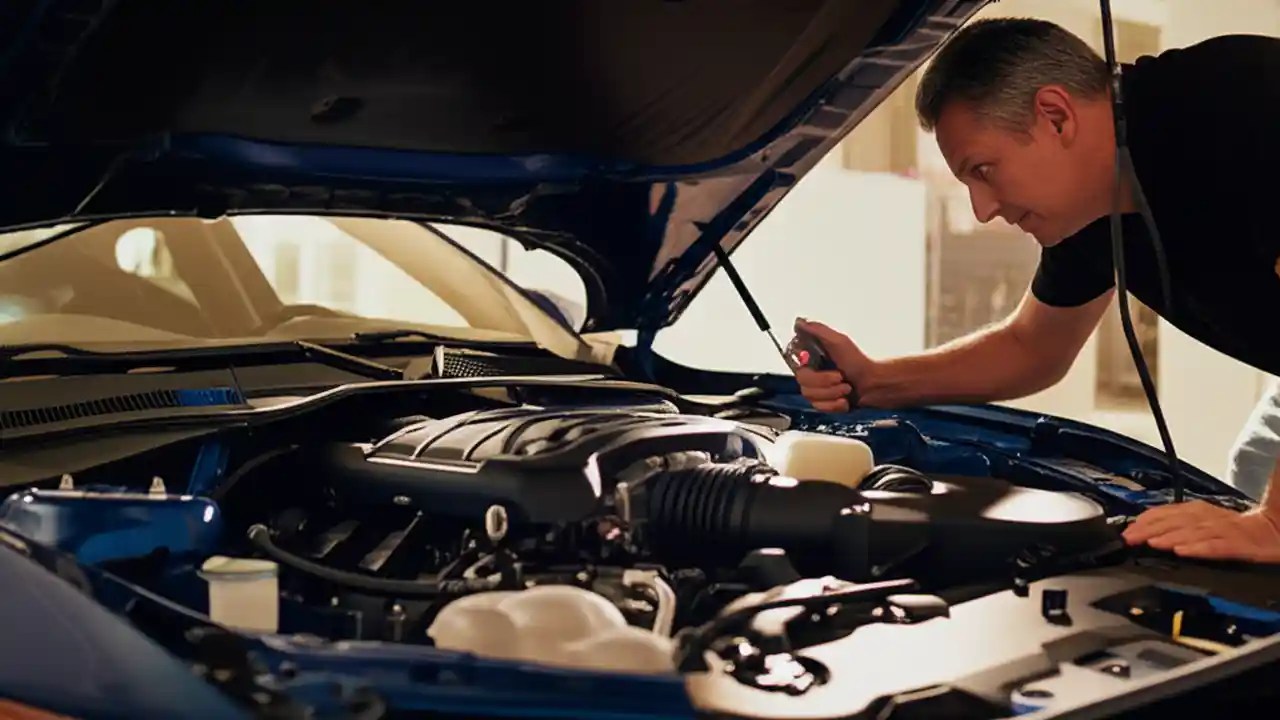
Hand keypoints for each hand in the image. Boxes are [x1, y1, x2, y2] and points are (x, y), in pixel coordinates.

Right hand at [792, 318, 874, 412]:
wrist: (874, 385)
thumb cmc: (859, 363)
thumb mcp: (839, 342)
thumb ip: (817, 331)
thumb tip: (799, 322)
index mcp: (812, 357)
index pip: (795, 363)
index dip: (807, 368)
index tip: (819, 364)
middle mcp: (812, 372)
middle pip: (803, 382)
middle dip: (824, 382)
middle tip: (840, 377)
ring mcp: (818, 389)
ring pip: (811, 396)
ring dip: (832, 393)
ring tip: (846, 388)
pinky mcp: (824, 403)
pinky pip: (820, 407)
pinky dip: (835, 404)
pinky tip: (844, 400)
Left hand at [1122, 500, 1279, 563]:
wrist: (1274, 529)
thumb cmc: (1235, 528)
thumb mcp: (1203, 521)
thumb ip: (1177, 523)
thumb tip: (1146, 530)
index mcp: (1197, 510)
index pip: (1165, 512)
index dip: (1144, 521)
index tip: (1125, 531)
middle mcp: (1207, 518)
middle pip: (1175, 522)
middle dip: (1150, 530)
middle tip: (1130, 538)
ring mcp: (1223, 531)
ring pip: (1192, 532)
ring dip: (1169, 536)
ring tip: (1151, 542)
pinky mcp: (1238, 544)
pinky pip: (1216, 546)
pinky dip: (1198, 548)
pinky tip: (1183, 551)